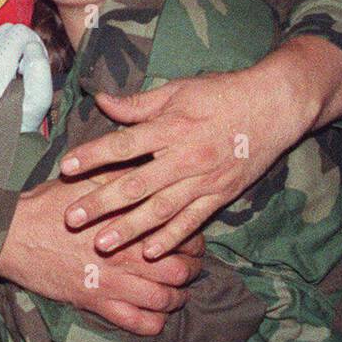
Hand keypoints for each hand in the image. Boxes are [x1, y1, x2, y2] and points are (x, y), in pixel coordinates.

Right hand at [0, 173, 204, 335]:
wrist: (13, 235)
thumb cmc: (49, 204)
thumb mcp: (90, 178)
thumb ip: (123, 174)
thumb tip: (149, 162)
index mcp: (128, 223)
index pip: (176, 233)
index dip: (193, 237)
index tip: (193, 238)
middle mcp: (127, 256)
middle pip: (179, 271)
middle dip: (192, 269)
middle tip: (192, 266)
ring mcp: (113, 284)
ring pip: (163, 300)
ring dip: (178, 298)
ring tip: (179, 292)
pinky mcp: (97, 304)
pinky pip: (137, 323)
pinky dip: (154, 323)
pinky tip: (158, 316)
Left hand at [58, 37, 341, 258]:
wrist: (274, 105)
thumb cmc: (224, 92)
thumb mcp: (180, 89)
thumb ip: (139, 103)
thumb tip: (101, 100)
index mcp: (172, 126)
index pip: (125, 144)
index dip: (94, 156)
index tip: (67, 167)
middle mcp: (186, 156)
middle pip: (137, 184)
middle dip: (101, 203)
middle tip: (72, 219)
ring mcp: (204, 179)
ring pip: (161, 210)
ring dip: (130, 229)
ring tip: (102, 245)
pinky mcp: (221, 195)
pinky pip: (193, 221)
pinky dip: (172, 238)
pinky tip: (151, 253)